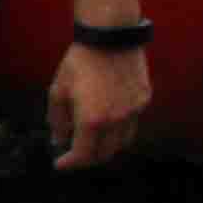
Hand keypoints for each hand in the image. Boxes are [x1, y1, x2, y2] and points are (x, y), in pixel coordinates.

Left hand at [50, 42, 150, 170]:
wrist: (110, 37)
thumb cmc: (79, 63)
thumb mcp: (58, 91)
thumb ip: (57, 120)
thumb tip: (58, 141)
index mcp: (93, 119)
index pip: (84, 154)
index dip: (71, 164)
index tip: (60, 164)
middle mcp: (117, 119)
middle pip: (106, 153)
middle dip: (88, 159)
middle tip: (74, 155)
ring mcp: (134, 110)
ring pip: (123, 142)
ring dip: (106, 147)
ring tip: (91, 141)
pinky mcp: (144, 99)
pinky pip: (132, 123)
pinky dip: (119, 130)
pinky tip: (107, 122)